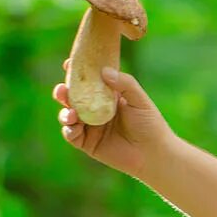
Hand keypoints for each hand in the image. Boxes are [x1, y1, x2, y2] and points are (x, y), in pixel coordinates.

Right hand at [52, 62, 175, 178]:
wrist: (153, 153)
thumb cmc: (150, 124)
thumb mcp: (139, 99)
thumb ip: (124, 83)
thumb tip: (104, 70)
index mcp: (106, 96)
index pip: (87, 81)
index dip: (76, 72)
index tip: (68, 64)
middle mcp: (95, 110)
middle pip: (72, 98)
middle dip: (63, 92)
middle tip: (62, 89)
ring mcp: (90, 127)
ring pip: (68, 116)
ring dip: (64, 112)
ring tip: (70, 112)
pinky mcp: (88, 144)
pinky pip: (71, 135)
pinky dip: (69, 129)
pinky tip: (73, 124)